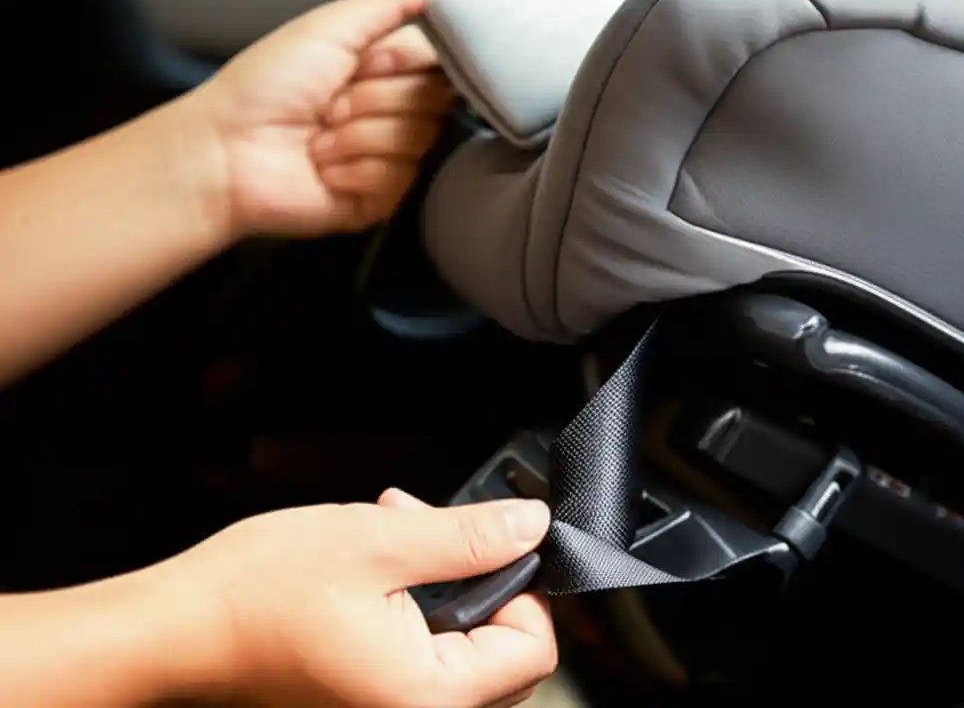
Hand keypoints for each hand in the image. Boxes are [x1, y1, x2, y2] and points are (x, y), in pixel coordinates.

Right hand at [160, 490, 555, 706]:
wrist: (176, 628)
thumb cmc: (257, 593)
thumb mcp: (379, 543)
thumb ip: (468, 537)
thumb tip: (532, 527)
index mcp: (427, 695)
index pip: (533, 651)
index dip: (525, 588)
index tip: (493, 545)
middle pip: (506, 657)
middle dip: (483, 581)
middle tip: (437, 530)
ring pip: (465, 652)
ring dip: (447, 586)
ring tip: (397, 534)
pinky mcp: (367, 699)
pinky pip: (424, 659)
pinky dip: (418, 608)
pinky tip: (381, 564)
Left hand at [194, 0, 453, 238]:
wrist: (229, 152)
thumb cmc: (266, 87)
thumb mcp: (327, 27)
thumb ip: (388, 3)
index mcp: (381, 70)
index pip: (436, 61)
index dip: (402, 61)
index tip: (362, 63)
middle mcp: (391, 111)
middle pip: (432, 101)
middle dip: (373, 99)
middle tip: (328, 105)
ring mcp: (389, 156)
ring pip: (416, 139)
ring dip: (357, 135)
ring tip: (318, 138)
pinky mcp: (382, 197)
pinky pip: (399, 177)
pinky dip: (353, 169)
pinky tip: (323, 168)